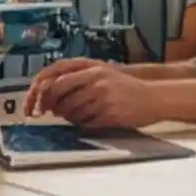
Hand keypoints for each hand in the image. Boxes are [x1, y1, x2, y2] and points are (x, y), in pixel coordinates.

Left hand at [24, 59, 162, 128]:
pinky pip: (86, 124)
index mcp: (94, 71)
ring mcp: (103, 100)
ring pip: (73, 114)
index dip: (45, 94)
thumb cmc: (129, 87)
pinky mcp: (109, 115)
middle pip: (63, 100)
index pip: (58, 82)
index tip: (40, 103)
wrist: (154, 97)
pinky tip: (91, 120)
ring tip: (78, 115)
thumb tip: (55, 91)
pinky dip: (84, 124)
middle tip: (54, 112)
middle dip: (55, 109)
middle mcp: (97, 84)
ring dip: (71, 118)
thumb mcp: (105, 75)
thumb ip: (83, 79)